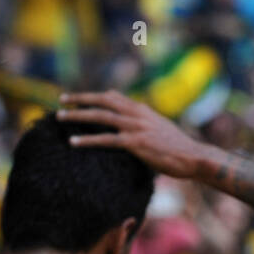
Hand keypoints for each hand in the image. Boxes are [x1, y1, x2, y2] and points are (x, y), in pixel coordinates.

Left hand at [57, 91, 208, 178]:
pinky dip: (87, 140)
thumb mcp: (161, 131)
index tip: (79, 98)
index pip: (114, 97)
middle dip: (80, 99)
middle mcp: (137, 114)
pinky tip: (73, 143)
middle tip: (61, 100)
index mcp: (142, 110)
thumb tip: (135, 131)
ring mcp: (135, 127)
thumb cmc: (179, 149)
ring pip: (100, 117)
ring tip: (59, 117)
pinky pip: (106, 140)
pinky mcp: (135, 144)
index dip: (95, 96)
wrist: (194, 157)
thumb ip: (145, 126)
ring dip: (77, 116)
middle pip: (102, 101)